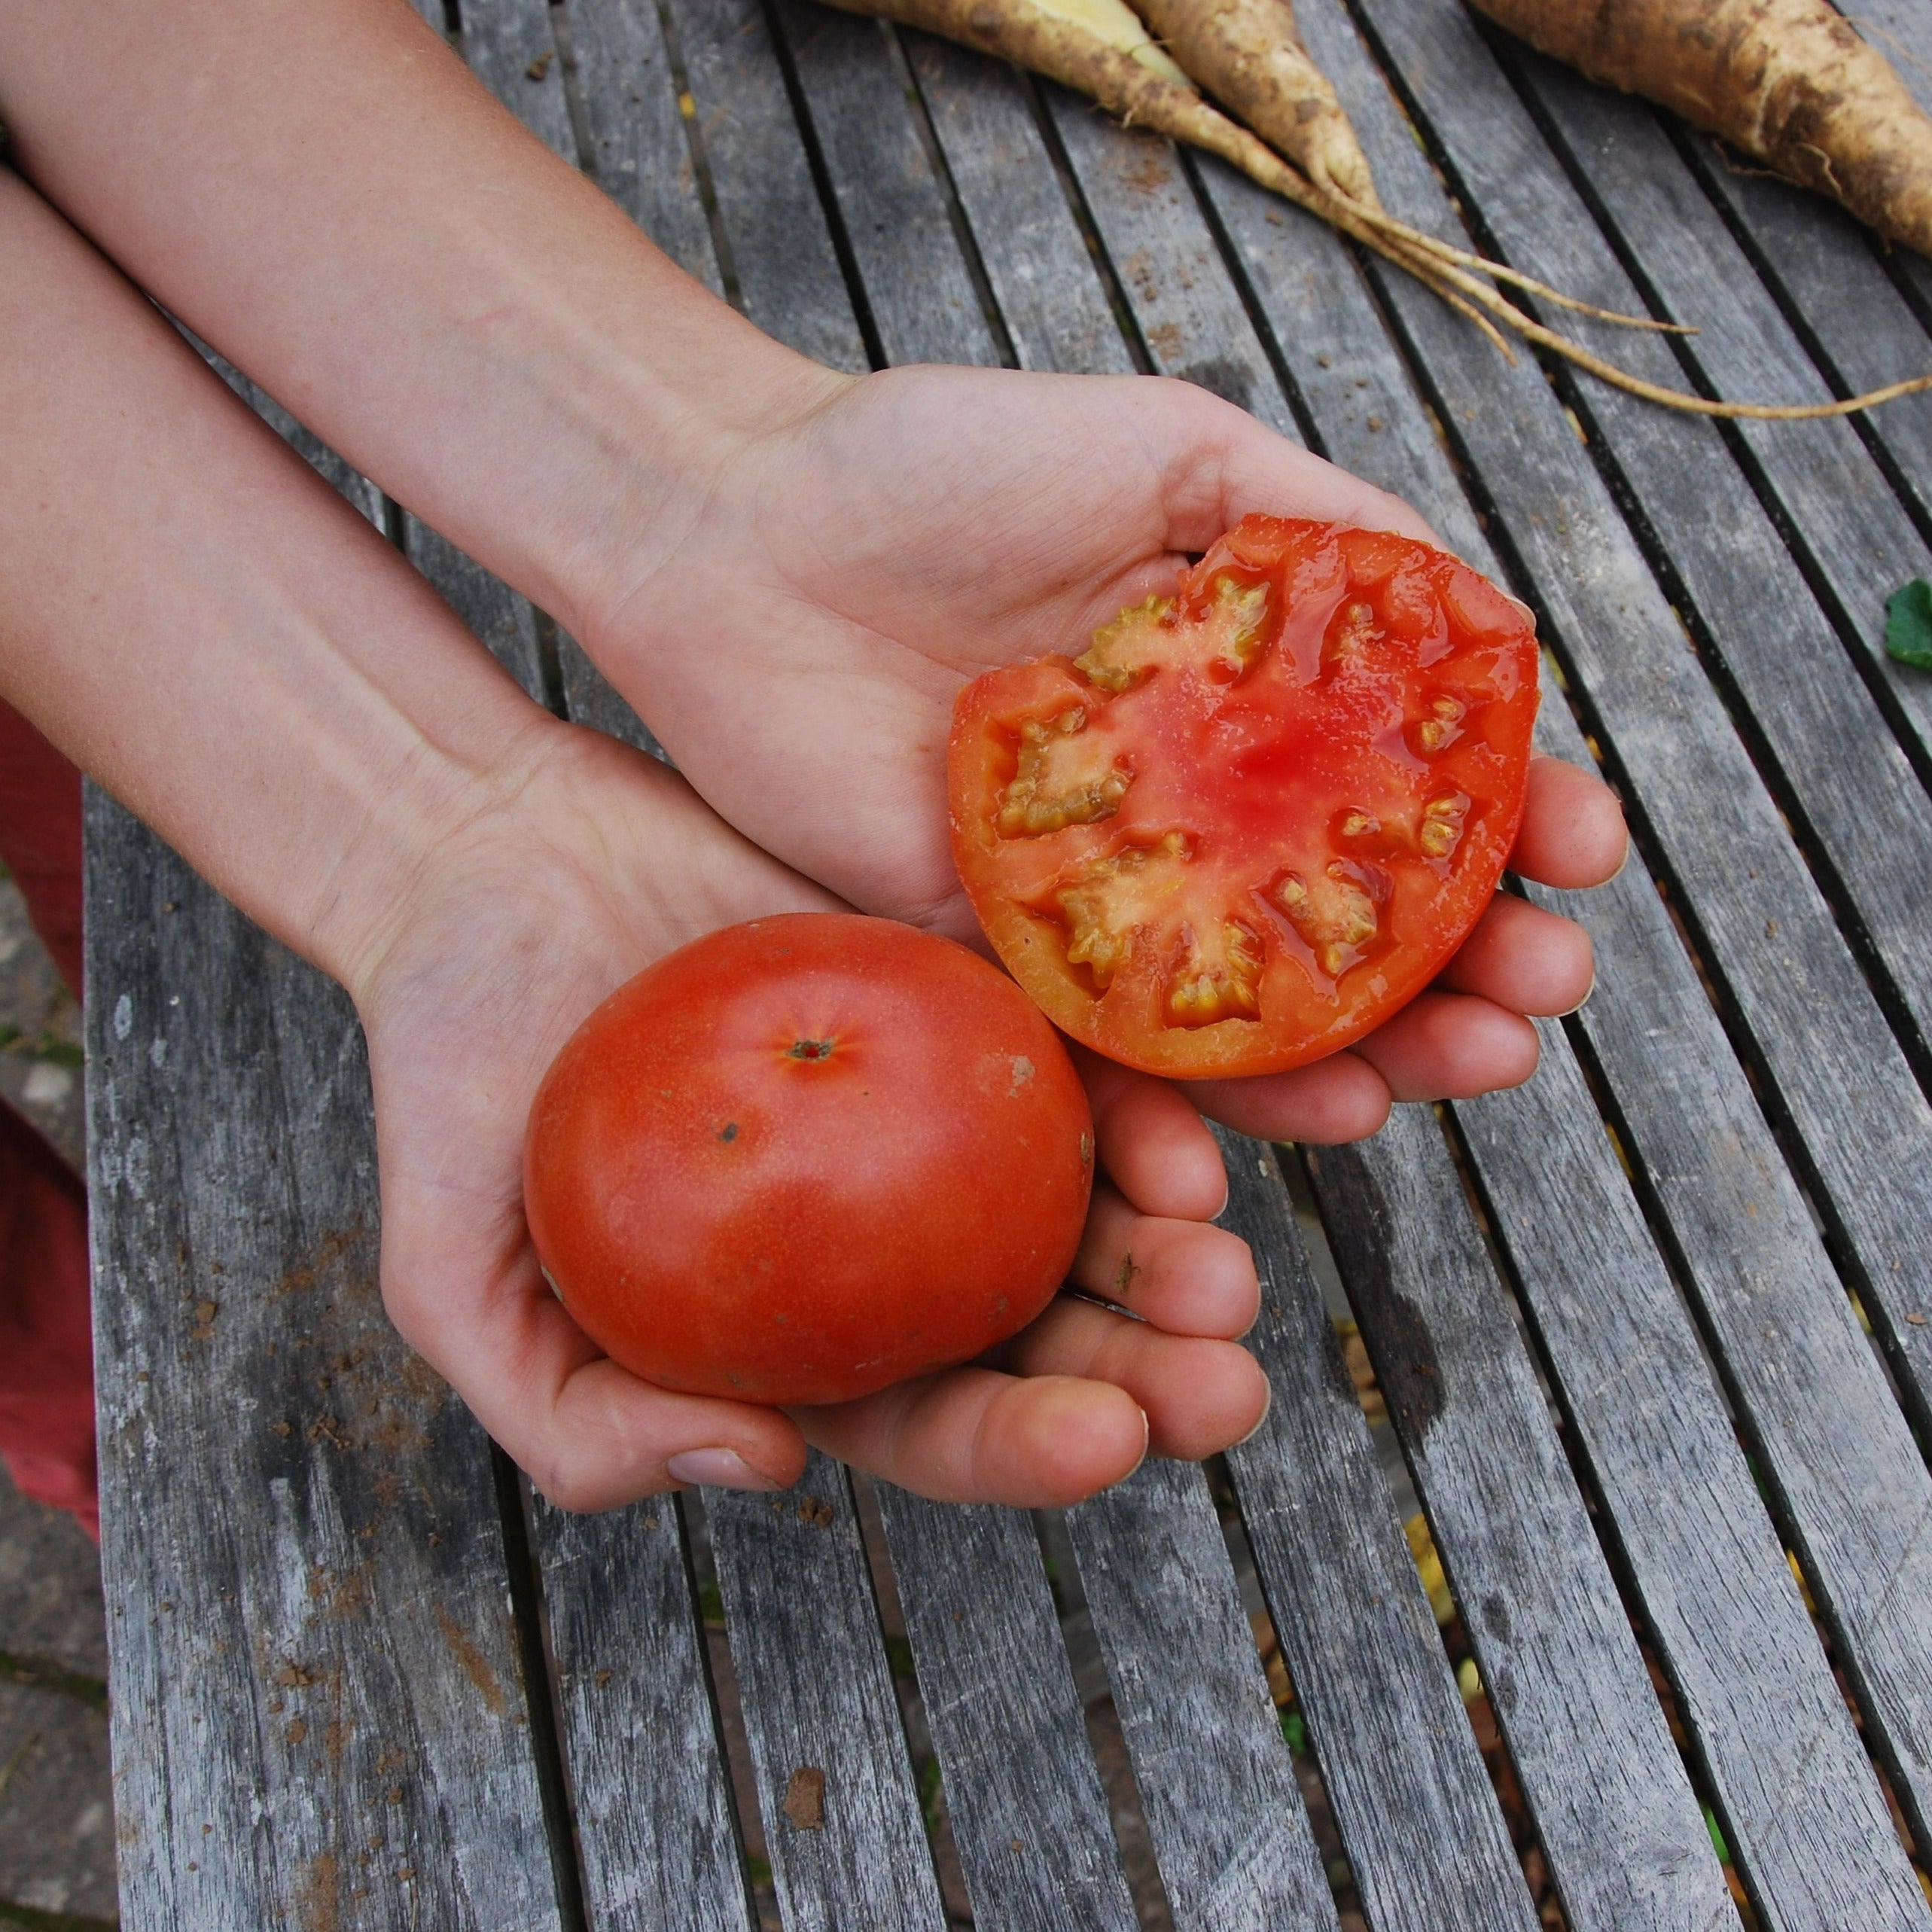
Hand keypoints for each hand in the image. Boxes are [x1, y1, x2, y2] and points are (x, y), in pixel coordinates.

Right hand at [352, 720, 1266, 1510]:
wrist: (485, 868)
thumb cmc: (458, 1077)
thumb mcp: (457, 1282)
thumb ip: (574, 1421)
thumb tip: (775, 1463)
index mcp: (800, 1330)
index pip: (936, 1420)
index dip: (1025, 1451)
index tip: (1106, 1444)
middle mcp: (890, 1234)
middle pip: (1047, 1328)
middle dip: (1151, 1370)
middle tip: (1225, 1382)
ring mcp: (937, 1109)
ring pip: (1089, 1199)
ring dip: (1175, 1243)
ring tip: (1224, 1261)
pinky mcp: (959, 988)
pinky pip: (1070, 1047)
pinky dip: (1139, 1094)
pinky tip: (1190, 1128)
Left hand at [582, 362, 1628, 1141]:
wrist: (731, 536)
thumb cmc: (936, 465)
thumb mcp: (1163, 448)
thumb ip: (1319, 522)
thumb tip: (1481, 609)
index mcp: (1240, 689)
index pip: (1403, 776)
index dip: (1510, 818)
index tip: (1585, 851)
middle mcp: (1185, 804)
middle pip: (1353, 911)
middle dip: (1468, 960)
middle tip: (1542, 995)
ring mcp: (1098, 892)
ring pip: (1259, 1002)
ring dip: (1376, 1047)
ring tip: (1465, 1068)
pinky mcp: (1000, 959)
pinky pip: (1122, 1046)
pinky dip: (1217, 1092)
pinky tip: (1315, 1108)